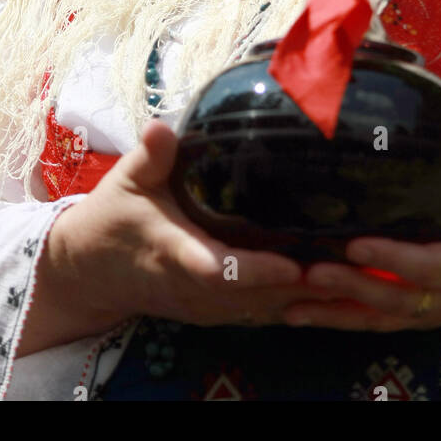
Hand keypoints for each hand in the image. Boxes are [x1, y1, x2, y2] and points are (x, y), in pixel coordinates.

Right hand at [35, 120, 335, 345]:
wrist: (90, 271)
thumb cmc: (114, 216)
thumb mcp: (125, 180)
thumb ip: (150, 156)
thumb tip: (162, 126)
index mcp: (171, 249)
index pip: (215, 268)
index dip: (253, 271)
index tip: (290, 263)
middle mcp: (192, 287)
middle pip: (252, 297)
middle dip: (298, 285)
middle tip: (346, 265)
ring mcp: (204, 307)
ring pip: (261, 311)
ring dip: (303, 299)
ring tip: (350, 275)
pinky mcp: (214, 313)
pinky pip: (258, 315)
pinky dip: (292, 305)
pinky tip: (328, 289)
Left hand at [282, 111, 440, 331]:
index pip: (429, 266)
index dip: (392, 259)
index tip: (355, 246)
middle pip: (396, 299)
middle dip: (351, 288)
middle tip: (310, 271)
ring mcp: (435, 310)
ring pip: (381, 318)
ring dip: (336, 313)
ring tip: (290, 303)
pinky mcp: (421, 313)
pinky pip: (378, 321)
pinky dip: (340, 320)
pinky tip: (300, 313)